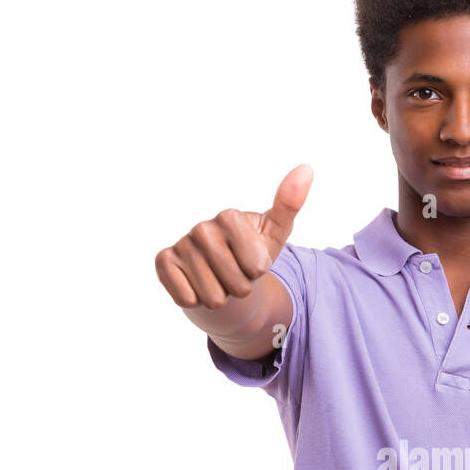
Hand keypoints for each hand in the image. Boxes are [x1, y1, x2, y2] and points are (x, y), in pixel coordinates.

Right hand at [155, 164, 313, 309]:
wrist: (219, 273)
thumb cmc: (250, 252)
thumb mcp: (275, 233)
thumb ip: (289, 204)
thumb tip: (307, 168)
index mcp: (230, 217)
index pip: (256, 268)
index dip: (256, 274)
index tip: (250, 261)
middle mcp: (202, 228)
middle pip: (236, 286)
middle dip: (240, 289)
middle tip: (233, 274)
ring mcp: (181, 244)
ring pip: (213, 298)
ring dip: (219, 297)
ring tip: (217, 279)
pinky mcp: (163, 262)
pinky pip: (187, 299)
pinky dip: (195, 300)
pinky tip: (196, 284)